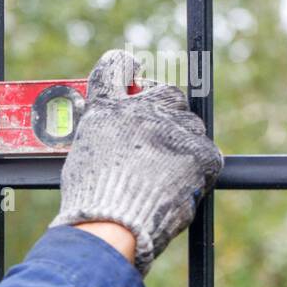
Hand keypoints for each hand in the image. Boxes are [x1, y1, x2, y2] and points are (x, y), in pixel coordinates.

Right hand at [51, 50, 223, 274]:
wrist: (115, 222)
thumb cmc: (91, 198)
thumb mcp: (81, 158)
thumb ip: (102, 139)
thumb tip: (115, 141)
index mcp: (107, 110)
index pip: (113, 69)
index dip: (122, 64)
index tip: (129, 65)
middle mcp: (142, 110)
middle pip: (166, 93)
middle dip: (165, 108)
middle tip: (158, 132)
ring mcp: (174, 129)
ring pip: (188, 125)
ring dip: (180, 142)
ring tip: (165, 173)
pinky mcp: (201, 153)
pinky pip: (205, 154)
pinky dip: (196, 170)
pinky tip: (180, 186)